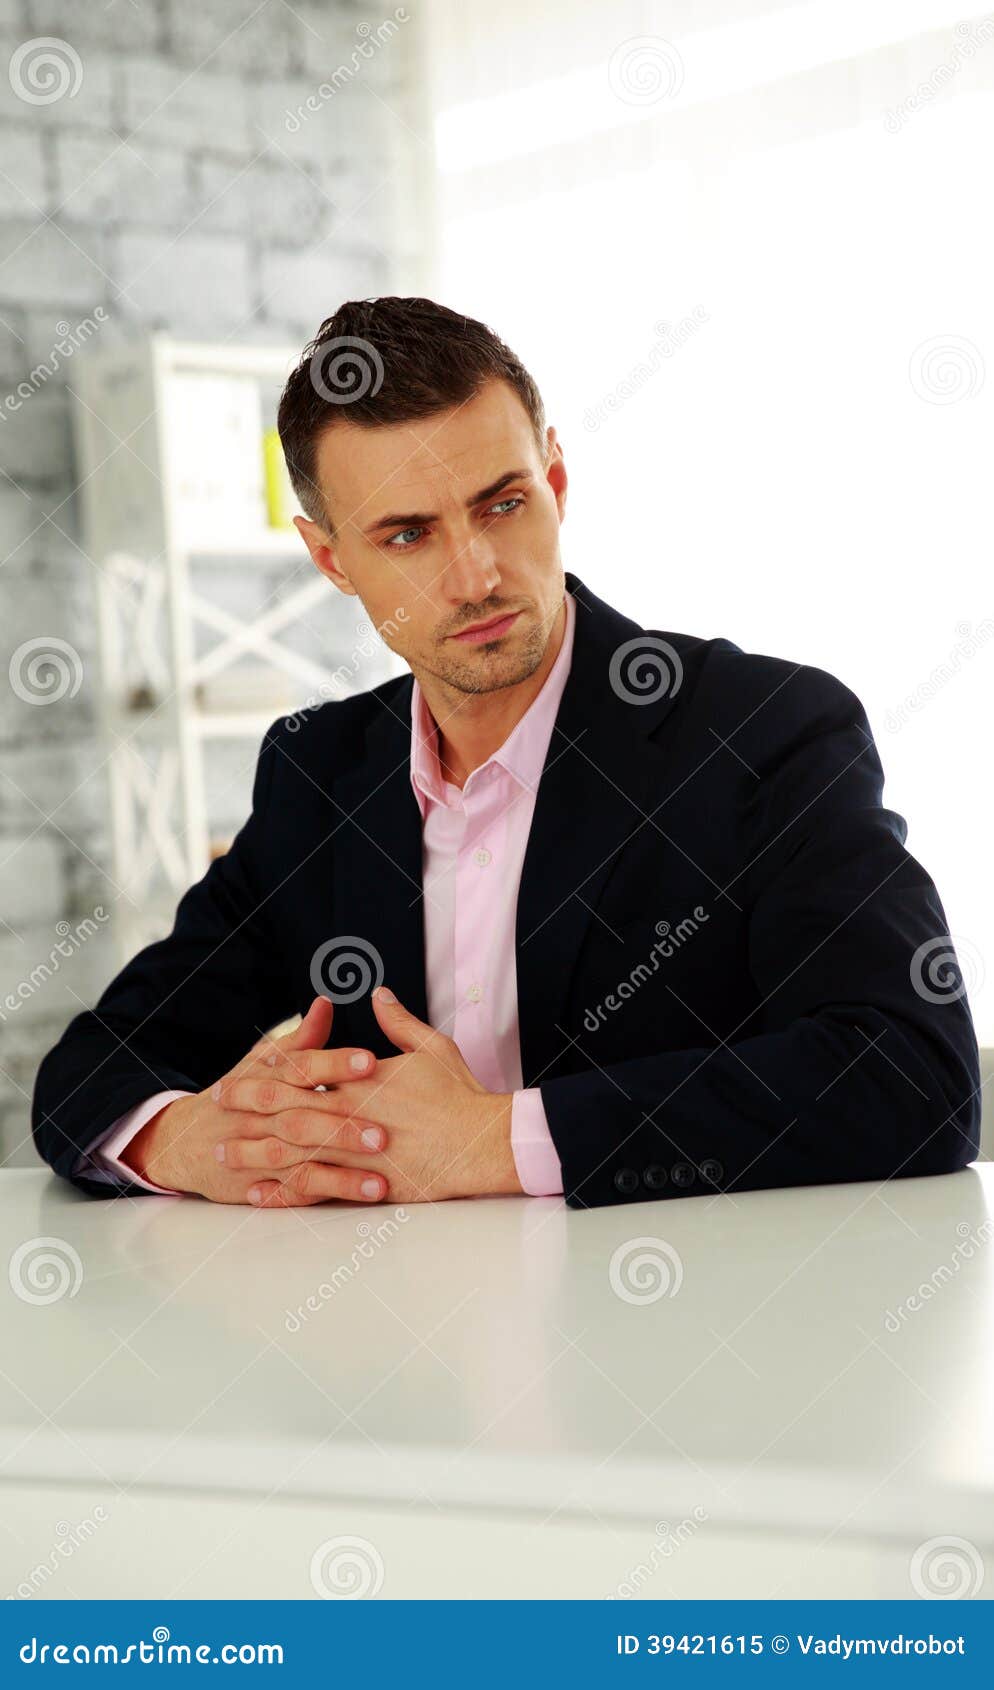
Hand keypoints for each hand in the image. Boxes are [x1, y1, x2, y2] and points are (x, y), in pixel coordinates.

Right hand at [119, 997, 389, 1205]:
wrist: (184, 1141)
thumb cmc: (237, 1094)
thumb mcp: (261, 1062)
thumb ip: (300, 1039)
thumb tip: (326, 1003)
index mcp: (266, 1078)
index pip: (300, 1068)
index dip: (334, 1064)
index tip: (370, 1062)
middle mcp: (260, 1115)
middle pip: (301, 1118)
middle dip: (342, 1126)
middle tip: (384, 1132)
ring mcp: (257, 1152)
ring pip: (299, 1161)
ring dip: (340, 1172)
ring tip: (381, 1179)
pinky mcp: (259, 1184)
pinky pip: (293, 1193)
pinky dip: (323, 1194)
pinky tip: (358, 1194)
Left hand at [215, 986, 522, 1206]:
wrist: (485, 1142)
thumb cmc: (460, 1094)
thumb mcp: (431, 1048)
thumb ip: (398, 1022)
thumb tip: (379, 994)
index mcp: (361, 1080)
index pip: (303, 1069)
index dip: (269, 1069)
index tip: (243, 1068)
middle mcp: (350, 1114)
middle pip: (284, 1108)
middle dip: (246, 1106)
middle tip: (214, 1105)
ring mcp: (354, 1152)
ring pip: (289, 1151)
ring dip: (252, 1151)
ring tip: (222, 1153)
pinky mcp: (365, 1184)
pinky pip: (314, 1189)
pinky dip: (282, 1192)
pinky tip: (258, 1194)